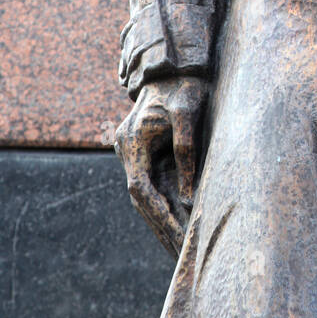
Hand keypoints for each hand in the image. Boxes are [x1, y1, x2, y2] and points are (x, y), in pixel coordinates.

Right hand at [114, 76, 207, 256]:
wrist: (174, 62)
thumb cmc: (185, 84)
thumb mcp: (189, 111)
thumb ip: (186, 150)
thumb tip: (187, 197)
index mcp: (133, 141)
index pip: (141, 191)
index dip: (160, 216)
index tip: (179, 236)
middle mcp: (127, 148)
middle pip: (140, 199)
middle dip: (161, 227)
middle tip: (181, 254)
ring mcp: (132, 151)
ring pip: (144, 196)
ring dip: (161, 221)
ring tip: (180, 248)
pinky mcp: (144, 151)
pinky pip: (152, 185)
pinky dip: (164, 205)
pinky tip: (179, 223)